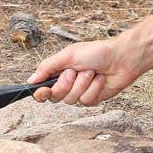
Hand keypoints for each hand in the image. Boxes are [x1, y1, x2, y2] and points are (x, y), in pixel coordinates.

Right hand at [27, 15, 152, 105]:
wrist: (121, 59)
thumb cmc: (96, 52)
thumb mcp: (68, 55)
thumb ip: (47, 67)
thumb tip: (31, 80)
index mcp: (59, 73)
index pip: (42, 90)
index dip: (41, 93)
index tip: (43, 91)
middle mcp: (67, 84)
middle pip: (55, 97)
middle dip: (66, 84)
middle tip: (75, 71)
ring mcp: (80, 93)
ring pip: (71, 100)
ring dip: (83, 84)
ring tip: (91, 72)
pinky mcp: (93, 99)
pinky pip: (86, 101)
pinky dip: (94, 88)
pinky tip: (100, 79)